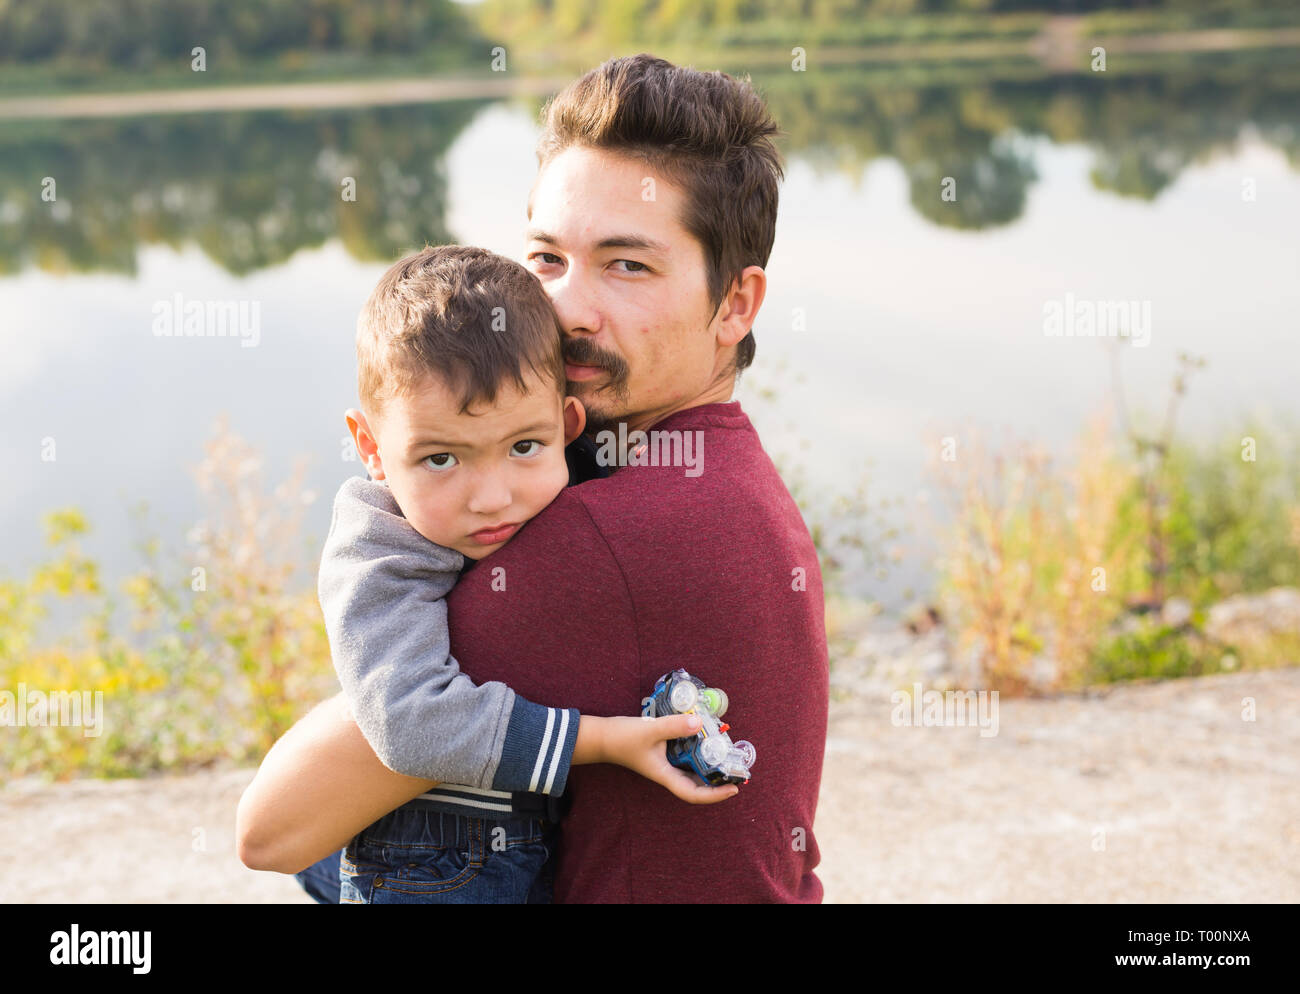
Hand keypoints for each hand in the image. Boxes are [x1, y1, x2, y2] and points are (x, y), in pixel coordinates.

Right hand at [597, 714, 740, 804]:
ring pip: (692, 772)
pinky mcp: (662, 754)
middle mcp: (667, 773)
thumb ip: (675, 726)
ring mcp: (665, 764)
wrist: (601, 737)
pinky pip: (685, 758)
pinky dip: (697, 753)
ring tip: (726, 757)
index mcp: (665, 775)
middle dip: (717, 782)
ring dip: (709, 767)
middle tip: (737, 772)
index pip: (693, 794)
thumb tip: (699, 723)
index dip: (715, 795)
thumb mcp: (651, 730)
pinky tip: (704, 740)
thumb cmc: (622, 738)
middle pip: (697, 786)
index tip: (733, 789)